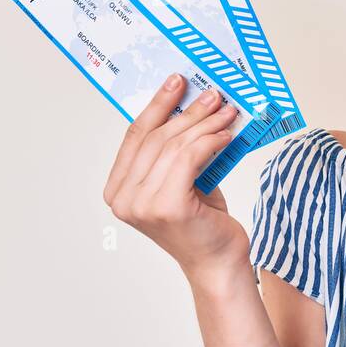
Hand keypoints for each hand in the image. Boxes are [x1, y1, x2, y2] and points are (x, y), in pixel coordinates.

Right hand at [103, 73, 250, 286]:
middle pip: (155, 138)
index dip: (156, 105)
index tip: (176, 82)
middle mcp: (123, 199)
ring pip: (174, 146)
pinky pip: (189, 158)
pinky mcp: (167, 207)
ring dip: (204, 123)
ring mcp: (142, 205)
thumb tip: (194, 107)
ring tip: (226, 112)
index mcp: (118, 190)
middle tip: (212, 94)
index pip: (136, 137)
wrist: (218, 263)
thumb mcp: (185, 180)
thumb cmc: (203, 223)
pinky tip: (227, 135)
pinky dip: (210, 141)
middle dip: (186, 111)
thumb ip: (178, 152)